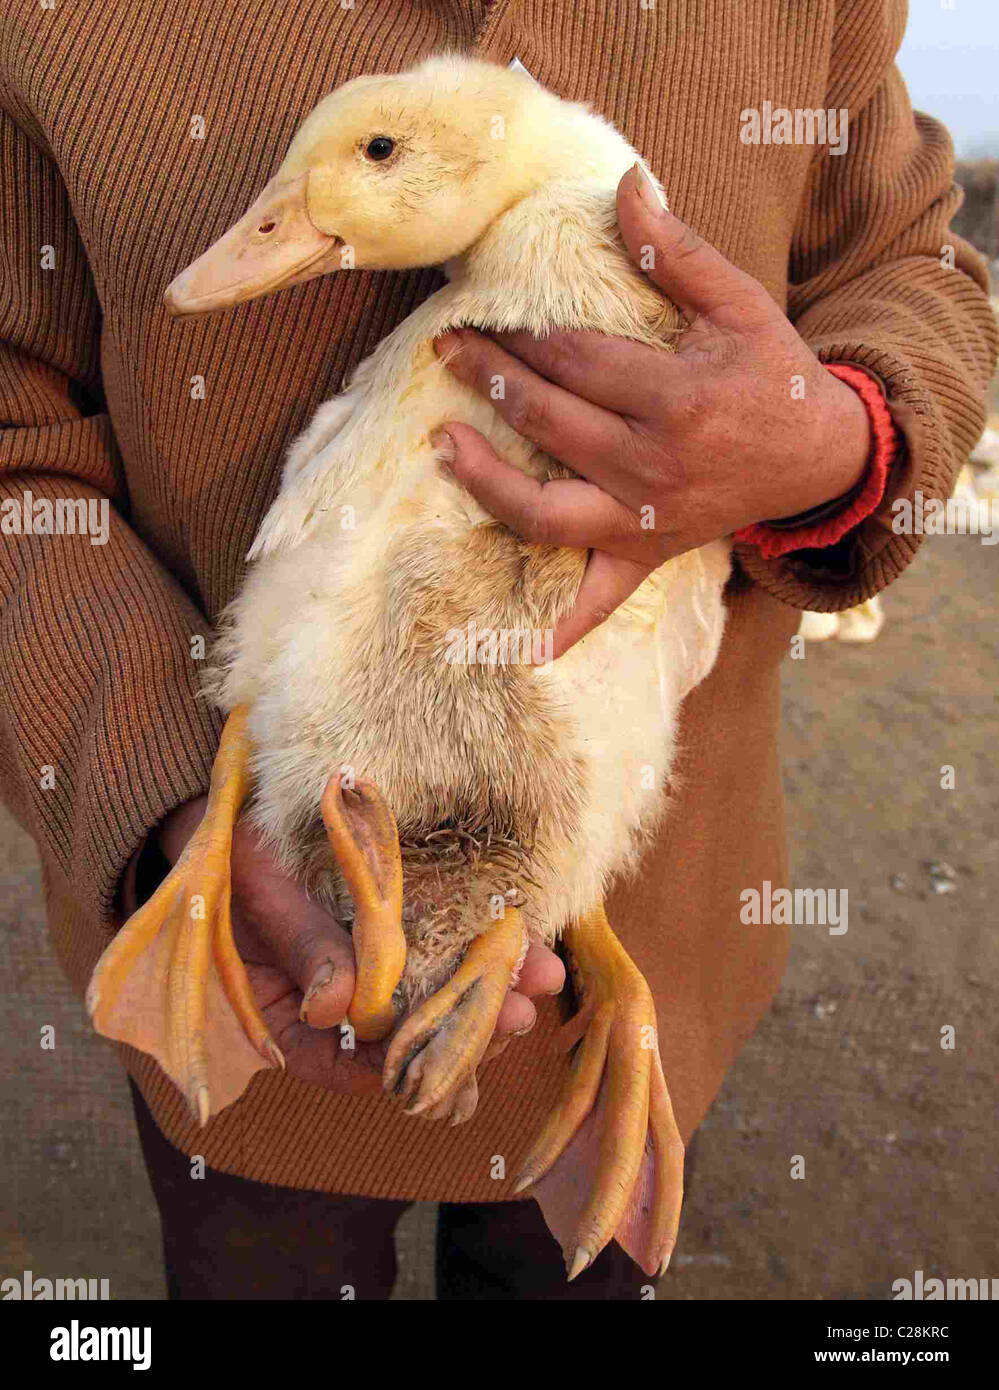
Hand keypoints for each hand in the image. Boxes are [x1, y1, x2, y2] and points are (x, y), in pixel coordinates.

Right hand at [157, 797, 564, 1094]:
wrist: (237, 801)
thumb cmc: (236, 853)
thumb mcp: (262, 891)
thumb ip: (300, 944)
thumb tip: (333, 1007)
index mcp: (289, 1014)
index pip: (339, 1063)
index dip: (393, 1069)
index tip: (443, 1065)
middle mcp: (339, 1002)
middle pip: (403, 1036)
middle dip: (466, 1029)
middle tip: (515, 1018)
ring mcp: (376, 964)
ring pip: (435, 993)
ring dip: (490, 987)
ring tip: (542, 977)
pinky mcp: (405, 922)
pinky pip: (446, 944)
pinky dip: (484, 943)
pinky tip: (528, 939)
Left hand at [432, 162, 870, 655]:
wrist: (822, 457)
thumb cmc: (774, 377)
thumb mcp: (739, 305)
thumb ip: (677, 253)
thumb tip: (625, 186)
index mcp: (674, 400)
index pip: (575, 361)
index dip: (523, 334)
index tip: (481, 313)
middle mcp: (652, 467)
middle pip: (548, 421)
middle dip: (490, 380)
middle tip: (448, 350)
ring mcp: (646, 522)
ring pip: (545, 510)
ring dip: (486, 482)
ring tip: (442, 447)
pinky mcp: (649, 556)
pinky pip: (601, 599)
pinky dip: (566, 626)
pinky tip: (521, 649)